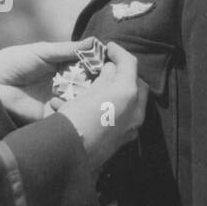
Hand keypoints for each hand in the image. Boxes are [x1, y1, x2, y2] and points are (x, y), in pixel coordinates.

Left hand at [0, 39, 99, 123]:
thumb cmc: (15, 61)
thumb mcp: (43, 52)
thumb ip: (68, 50)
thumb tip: (95, 42)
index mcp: (66, 68)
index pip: (91, 68)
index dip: (102, 68)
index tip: (113, 66)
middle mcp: (66, 86)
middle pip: (91, 88)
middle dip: (100, 87)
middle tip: (106, 84)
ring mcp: (60, 102)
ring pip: (82, 104)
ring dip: (89, 101)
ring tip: (94, 96)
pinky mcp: (50, 117)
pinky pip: (67, 118)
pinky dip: (73, 113)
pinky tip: (76, 107)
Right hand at [57, 43, 147, 174]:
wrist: (69, 157)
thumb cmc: (75, 119)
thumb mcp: (87, 92)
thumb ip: (104, 77)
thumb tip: (112, 68)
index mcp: (128, 94)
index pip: (130, 63)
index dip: (119, 51)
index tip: (109, 47)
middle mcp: (136, 112)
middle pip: (138, 86)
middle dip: (126, 75)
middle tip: (110, 69)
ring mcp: (132, 129)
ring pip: (132, 104)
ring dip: (120, 93)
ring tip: (101, 88)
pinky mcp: (124, 141)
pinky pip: (124, 119)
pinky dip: (115, 109)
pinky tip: (97, 109)